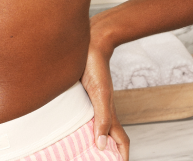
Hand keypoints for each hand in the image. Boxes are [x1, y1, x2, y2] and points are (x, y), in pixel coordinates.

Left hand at [81, 39, 129, 159]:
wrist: (90, 43)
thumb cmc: (95, 66)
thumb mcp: (99, 94)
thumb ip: (102, 118)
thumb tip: (102, 146)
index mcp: (109, 114)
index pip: (121, 142)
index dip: (122, 157)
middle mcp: (103, 110)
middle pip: (110, 138)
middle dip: (108, 153)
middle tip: (97, 159)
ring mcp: (94, 102)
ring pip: (97, 127)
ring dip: (95, 141)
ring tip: (82, 151)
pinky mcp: (84, 94)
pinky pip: (86, 115)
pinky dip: (82, 126)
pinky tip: (70, 128)